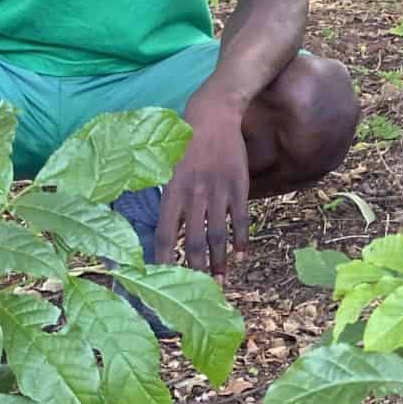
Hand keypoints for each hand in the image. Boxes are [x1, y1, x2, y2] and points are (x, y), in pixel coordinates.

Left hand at [155, 104, 251, 276]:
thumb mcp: (168, 168)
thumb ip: (169, 199)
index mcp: (172, 191)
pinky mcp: (238, 186)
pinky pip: (239, 219)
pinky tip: (241, 255)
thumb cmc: (185, 142)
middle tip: (198, 289)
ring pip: (217, 235)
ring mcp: (218, 191)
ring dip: (219, 261)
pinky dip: (240, 239)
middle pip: (192, 241)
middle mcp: (194, 195)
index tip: (161, 279)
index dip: (162, 259)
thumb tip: (166, 231)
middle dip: (195, 269)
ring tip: (220, 280)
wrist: (213, 115)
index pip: (163, 234)